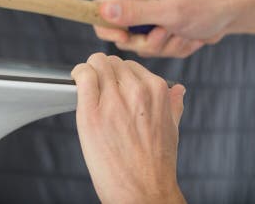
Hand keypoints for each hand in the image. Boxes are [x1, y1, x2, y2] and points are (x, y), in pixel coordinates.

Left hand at [72, 53, 186, 203]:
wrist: (144, 192)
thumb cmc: (157, 165)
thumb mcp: (172, 129)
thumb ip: (173, 104)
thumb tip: (178, 90)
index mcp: (157, 91)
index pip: (131, 66)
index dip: (120, 76)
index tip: (113, 85)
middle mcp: (137, 90)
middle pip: (113, 63)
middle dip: (105, 72)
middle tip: (98, 87)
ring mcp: (114, 100)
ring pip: (97, 64)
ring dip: (91, 71)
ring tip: (86, 84)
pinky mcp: (91, 113)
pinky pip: (83, 76)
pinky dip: (78, 74)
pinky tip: (77, 81)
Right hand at [92, 0, 235, 57]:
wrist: (232, 10)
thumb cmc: (205, 4)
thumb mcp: (170, 11)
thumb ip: (135, 13)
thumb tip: (103, 11)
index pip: (100, 9)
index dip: (107, 28)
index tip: (126, 38)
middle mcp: (140, 3)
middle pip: (121, 35)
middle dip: (146, 43)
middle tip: (166, 33)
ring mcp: (151, 18)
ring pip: (142, 46)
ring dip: (165, 46)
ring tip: (183, 32)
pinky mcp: (163, 30)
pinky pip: (159, 50)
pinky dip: (176, 48)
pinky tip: (190, 36)